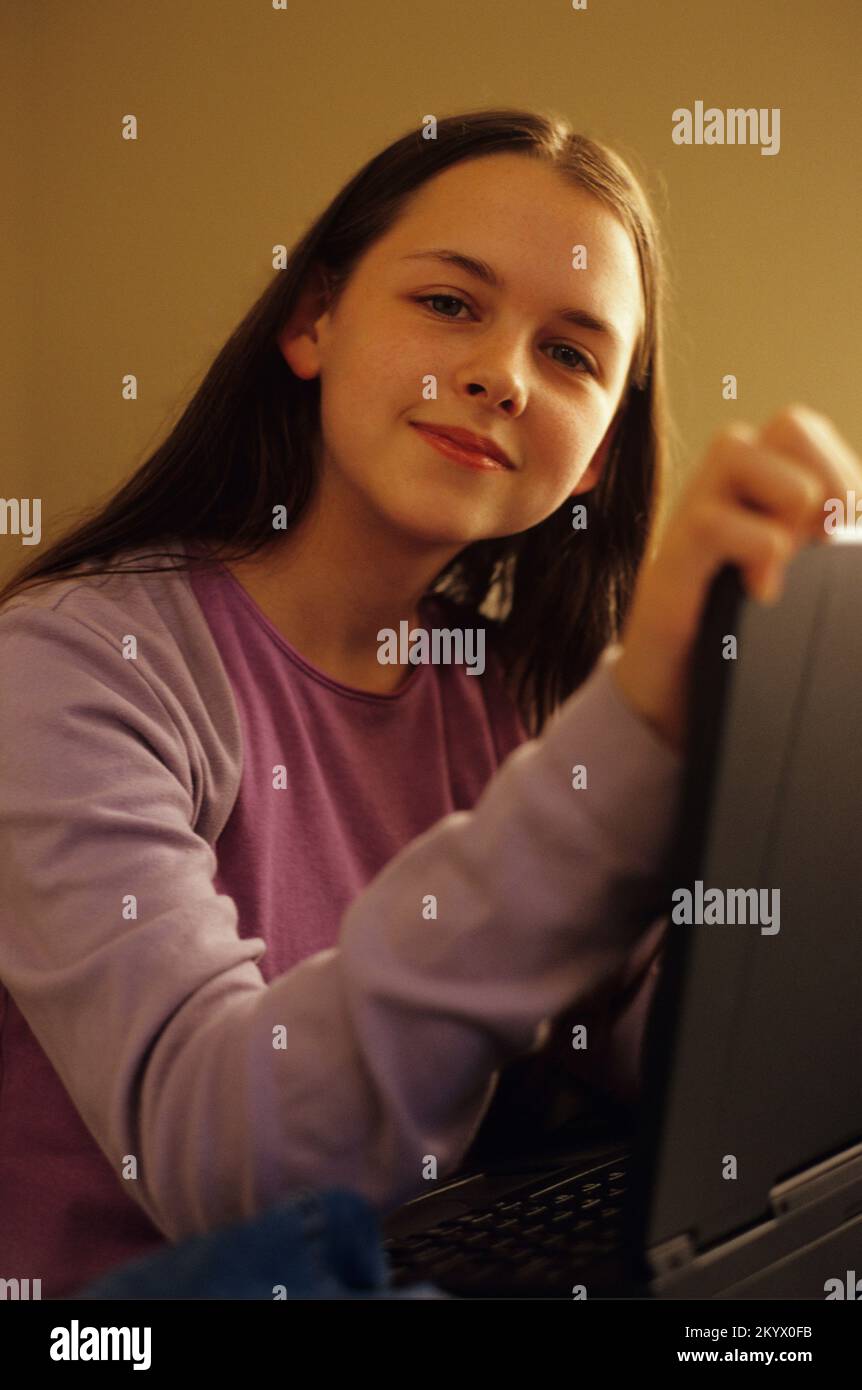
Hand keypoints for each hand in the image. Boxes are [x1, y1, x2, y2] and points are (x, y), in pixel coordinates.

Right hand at [611, 405, 861, 751]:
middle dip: (828, 481)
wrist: (674, 693)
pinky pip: (714, 522)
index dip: (842, 474)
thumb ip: (827, 543)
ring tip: (783, 560)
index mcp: (759, 485)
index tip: (838, 538)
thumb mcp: (800, 580)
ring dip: (786, 508)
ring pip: (737, 448)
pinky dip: (757, 554)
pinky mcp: (671, 559)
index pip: (805, 429)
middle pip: (786, 423)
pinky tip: (762, 593)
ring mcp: (691, 516)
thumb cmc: (743, 636)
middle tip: (823, 542)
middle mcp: (723, 488)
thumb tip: (857, 527)